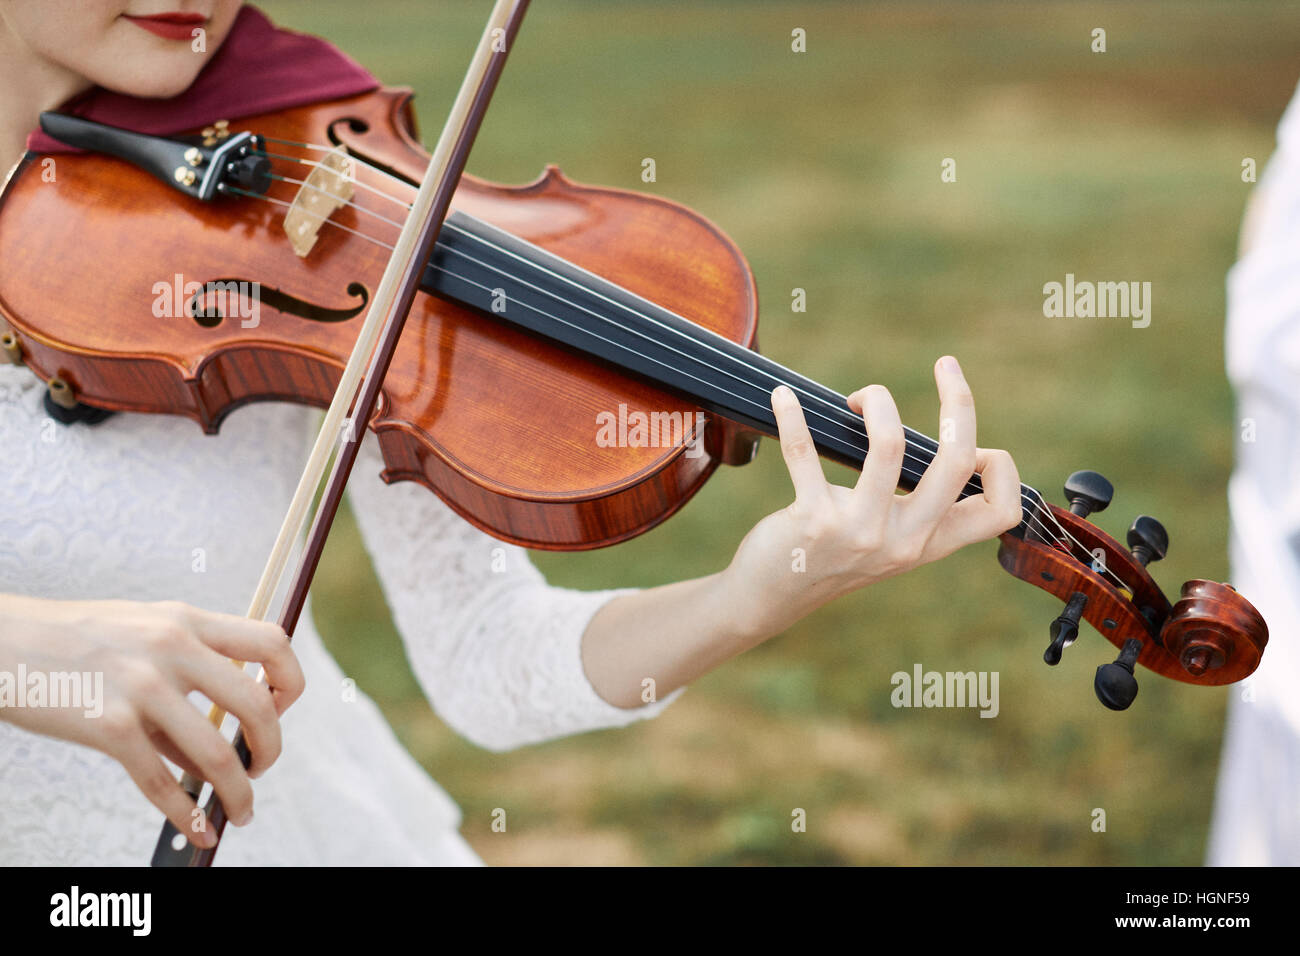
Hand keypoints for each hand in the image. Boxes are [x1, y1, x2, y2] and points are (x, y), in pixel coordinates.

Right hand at [0, 595, 302, 847]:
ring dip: (239, 792)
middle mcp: (172, 647)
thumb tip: (220, 748)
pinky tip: (199, 830)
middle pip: (258, 704)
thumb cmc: (74, 644)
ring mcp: (142, 687)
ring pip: (218, 753)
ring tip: (241, 810)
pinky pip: (162, 782)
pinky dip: (187, 815)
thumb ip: (186, 674)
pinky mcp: (109, 727)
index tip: (282, 707)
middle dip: (271, 747)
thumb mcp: (140, 634)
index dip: (290, 680)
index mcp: (186, 620)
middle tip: (262, 766)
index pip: (272, 641)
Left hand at [723, 356, 1021, 639]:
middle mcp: (904, 540)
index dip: (1001, 468)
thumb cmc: (834, 556)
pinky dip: (793, 417)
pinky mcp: (812, 520)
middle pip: (955, 462)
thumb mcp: (892, 543)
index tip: (973, 443)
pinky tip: (784, 398)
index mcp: (930, 543)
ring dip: (877, 400)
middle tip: (947, 366)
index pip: (1000, 511)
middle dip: (959, 403)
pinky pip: (805, 452)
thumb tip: (950, 444)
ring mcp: (860, 531)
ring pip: (889, 445)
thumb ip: (922, 507)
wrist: (773, 597)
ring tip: (858, 398)